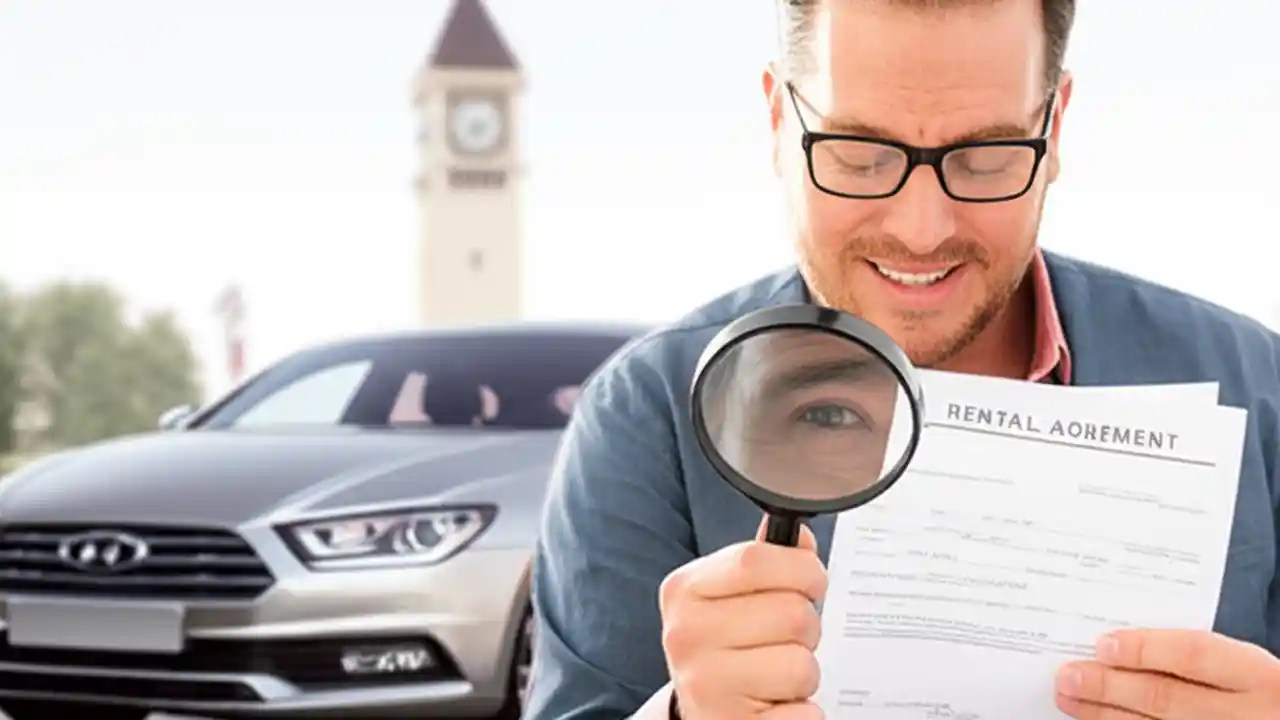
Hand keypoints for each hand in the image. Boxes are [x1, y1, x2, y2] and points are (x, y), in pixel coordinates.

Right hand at [659, 516, 827, 718]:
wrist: (698, 710)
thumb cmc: (724, 645)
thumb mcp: (730, 595)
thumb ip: (765, 562)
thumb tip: (801, 538)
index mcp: (684, 591)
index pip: (755, 560)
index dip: (801, 568)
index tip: (812, 581)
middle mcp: (687, 636)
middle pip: (791, 612)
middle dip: (806, 627)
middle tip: (784, 639)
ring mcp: (706, 686)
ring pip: (802, 665)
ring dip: (804, 672)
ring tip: (775, 674)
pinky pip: (805, 714)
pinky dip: (803, 711)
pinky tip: (775, 705)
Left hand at [1055, 627, 1279, 718]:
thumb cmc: (1268, 696)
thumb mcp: (1250, 671)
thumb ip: (1204, 660)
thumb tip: (1129, 649)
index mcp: (1261, 679)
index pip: (1193, 655)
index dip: (1144, 648)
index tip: (1103, 644)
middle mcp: (1246, 717)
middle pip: (1164, 698)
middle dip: (1108, 686)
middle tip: (1068, 675)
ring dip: (1105, 715)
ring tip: (1070, 700)